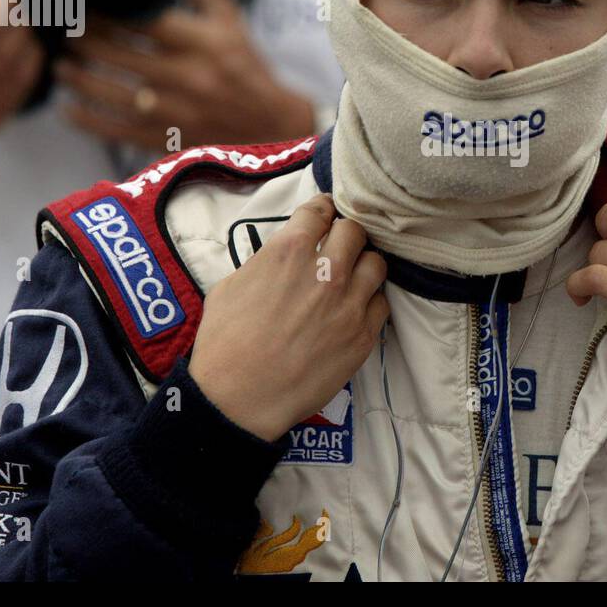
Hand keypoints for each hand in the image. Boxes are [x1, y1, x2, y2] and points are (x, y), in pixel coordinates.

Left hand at [55, 0, 314, 151]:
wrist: (270, 125)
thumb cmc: (246, 67)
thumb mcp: (229, 19)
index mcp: (200, 42)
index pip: (142, 21)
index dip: (106, 11)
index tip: (82, 0)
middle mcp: (185, 76)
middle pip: (119, 55)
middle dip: (84, 41)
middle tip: (63, 31)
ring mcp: (175, 110)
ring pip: (111, 92)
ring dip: (78, 79)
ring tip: (60, 66)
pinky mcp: (168, 138)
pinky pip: (117, 130)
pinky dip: (88, 120)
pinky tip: (68, 109)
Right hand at [187, 194, 388, 441]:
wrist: (240, 397)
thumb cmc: (225, 343)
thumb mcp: (230, 285)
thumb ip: (264, 262)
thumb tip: (279, 258)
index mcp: (289, 251)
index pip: (320, 210)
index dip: (323, 210)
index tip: (325, 214)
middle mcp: (327, 270)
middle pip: (355, 231)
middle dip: (346, 235)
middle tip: (338, 247)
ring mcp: (350, 303)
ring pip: (377, 264)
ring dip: (364, 265)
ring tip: (353, 277)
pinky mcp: (363, 334)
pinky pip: (382, 303)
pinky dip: (371, 301)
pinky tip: (356, 308)